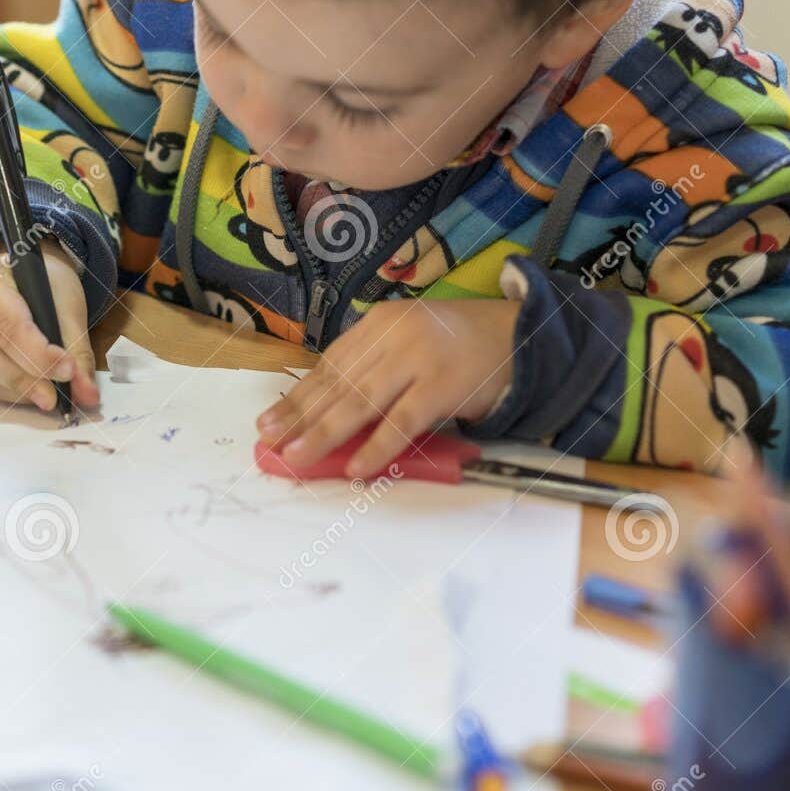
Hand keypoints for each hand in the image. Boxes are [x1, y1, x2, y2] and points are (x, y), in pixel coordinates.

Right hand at [0, 237, 100, 410]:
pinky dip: (5, 393)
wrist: (19, 276)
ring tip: (46, 397)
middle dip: (23, 379)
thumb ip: (76, 350)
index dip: (37, 353)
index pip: (7, 323)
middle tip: (54, 397)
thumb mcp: (64, 305)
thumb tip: (88, 396)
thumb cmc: (42, 285)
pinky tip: (28, 394)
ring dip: (14, 391)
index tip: (67, 372)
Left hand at [256, 298, 520, 476]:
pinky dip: (377, 446)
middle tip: (269, 442)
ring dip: (324, 433)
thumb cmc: (458, 348)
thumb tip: (326, 416)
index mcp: (379, 324)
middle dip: (299, 415)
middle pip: (338, 383)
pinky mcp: (444, 384)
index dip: (297, 396)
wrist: (521, 334)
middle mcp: (393, 336)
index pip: (329, 365)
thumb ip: (375, 369)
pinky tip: (356, 467)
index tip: (268, 421)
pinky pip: (402, 421)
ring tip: (296, 457)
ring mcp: (418, 358)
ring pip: (360, 401)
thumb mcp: (410, 344)